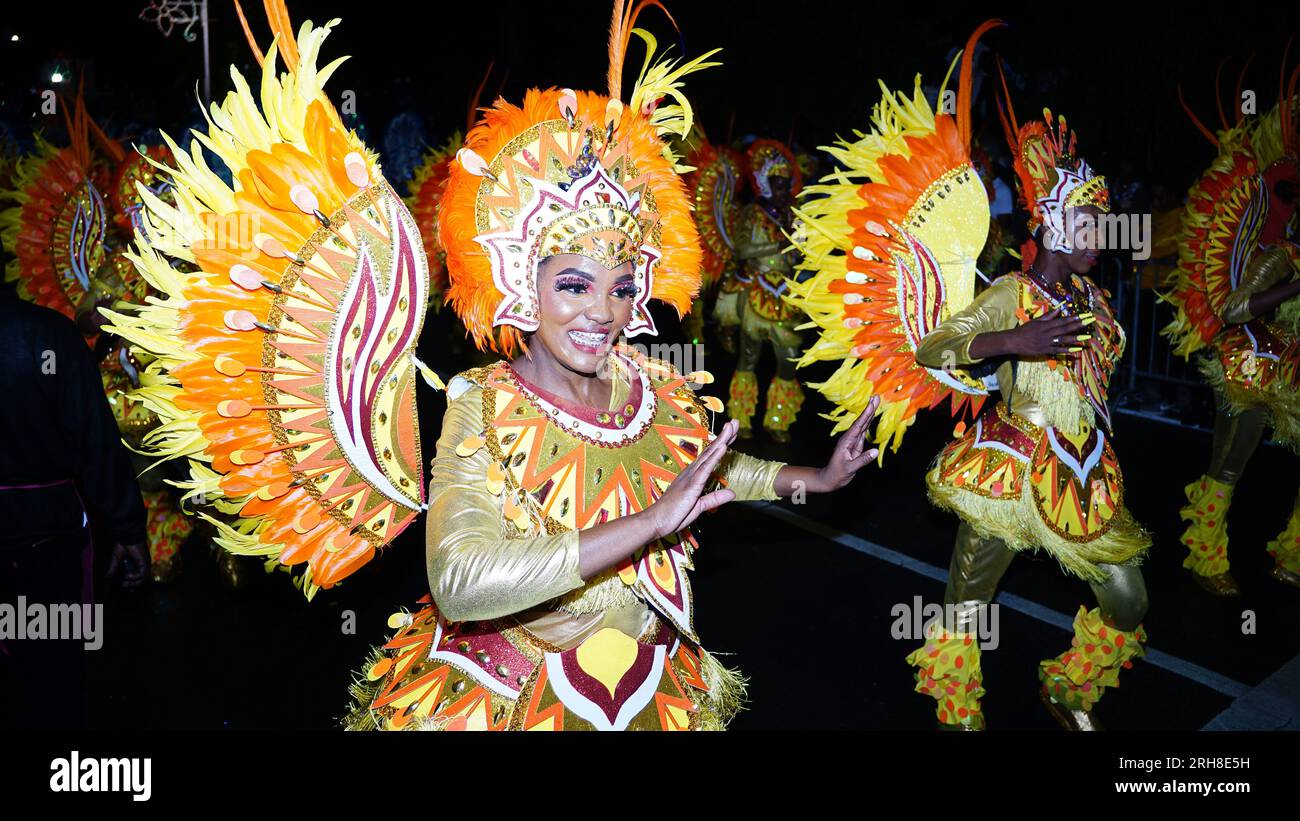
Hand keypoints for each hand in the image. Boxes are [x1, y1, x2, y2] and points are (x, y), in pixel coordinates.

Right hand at [107, 542, 149, 589]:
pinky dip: (135, 576)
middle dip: (133, 585)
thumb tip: (106, 577)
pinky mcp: (145, 562)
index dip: (132, 584)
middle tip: (124, 586)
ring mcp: (145, 564)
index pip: (137, 578)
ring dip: (134, 583)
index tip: (124, 586)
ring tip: (125, 583)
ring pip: (143, 578)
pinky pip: (142, 573)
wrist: (127, 537)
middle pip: (141, 580)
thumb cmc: (123, 545)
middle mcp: (142, 565)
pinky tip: (127, 576)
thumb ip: (113, 568)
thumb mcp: (116, 559)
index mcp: (137, 564)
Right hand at [644, 419, 739, 539]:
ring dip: (722, 440)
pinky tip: (723, 446)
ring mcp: (691, 477)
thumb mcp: (699, 506)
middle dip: (724, 436)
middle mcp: (691, 472)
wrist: (656, 521)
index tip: (732, 433)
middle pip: (711, 451)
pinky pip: (706, 469)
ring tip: (731, 426)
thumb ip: (715, 498)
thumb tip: (732, 493)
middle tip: (735, 422)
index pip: (710, 457)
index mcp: (693, 476)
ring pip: (709, 455)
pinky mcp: (691, 485)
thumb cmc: (673, 515)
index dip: (722, 444)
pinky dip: (715, 456)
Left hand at [814, 396, 880, 490]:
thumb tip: (875, 451)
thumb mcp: (849, 468)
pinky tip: (872, 416)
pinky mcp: (856, 445)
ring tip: (875, 402)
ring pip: (863, 425)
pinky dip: (869, 423)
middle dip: (869, 409)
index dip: (866, 414)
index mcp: (847, 441)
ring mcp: (853, 441)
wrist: (830, 479)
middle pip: (862, 421)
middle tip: (876, 397)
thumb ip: (862, 460)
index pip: (858, 425)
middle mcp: (850, 438)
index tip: (872, 403)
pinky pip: (864, 432)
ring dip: (869, 414)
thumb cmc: (837, 474)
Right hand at [1002, 308, 1090, 356]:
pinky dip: (1068, 351)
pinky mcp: (1045, 351)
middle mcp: (1048, 334)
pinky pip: (1058, 351)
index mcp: (1046, 325)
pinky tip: (1076, 350)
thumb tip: (1059, 309)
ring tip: (1087, 337)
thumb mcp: (1035, 321)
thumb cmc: (1024, 330)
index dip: (1074, 318)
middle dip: (1079, 326)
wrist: (1013, 342)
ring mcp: (1047, 343)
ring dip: (1076, 339)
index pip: (1063, 321)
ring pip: (1064, 340)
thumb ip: (1048, 316)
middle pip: (1066, 329)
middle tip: (1090, 322)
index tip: (1084, 316)